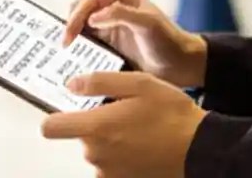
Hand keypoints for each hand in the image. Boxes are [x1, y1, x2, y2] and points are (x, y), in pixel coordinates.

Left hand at [41, 72, 206, 177]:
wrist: (200, 149)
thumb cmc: (171, 114)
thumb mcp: (138, 83)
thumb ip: (99, 82)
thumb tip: (71, 84)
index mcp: (96, 127)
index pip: (51, 128)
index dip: (56, 119)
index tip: (71, 112)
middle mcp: (96, 155)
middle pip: (81, 138)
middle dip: (97, 126)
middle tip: (125, 115)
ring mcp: (109, 174)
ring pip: (98, 153)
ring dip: (111, 144)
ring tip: (139, 132)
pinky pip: (113, 169)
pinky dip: (123, 160)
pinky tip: (144, 149)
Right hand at [64, 0, 206, 87]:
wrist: (182, 66)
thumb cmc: (170, 42)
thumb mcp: (148, 24)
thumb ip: (122, 15)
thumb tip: (93, 17)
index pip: (91, 1)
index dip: (77, 16)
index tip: (70, 35)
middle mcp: (115, 10)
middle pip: (82, 11)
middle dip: (70, 25)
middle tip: (65, 45)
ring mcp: (112, 28)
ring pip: (82, 28)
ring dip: (73, 37)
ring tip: (65, 53)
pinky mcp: (111, 46)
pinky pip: (89, 45)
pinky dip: (79, 50)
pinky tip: (74, 60)